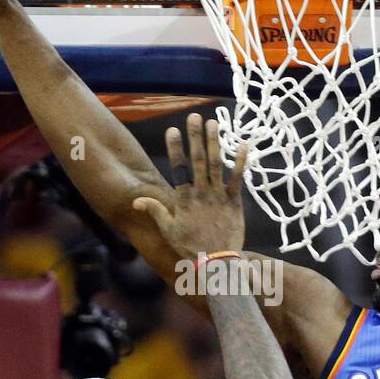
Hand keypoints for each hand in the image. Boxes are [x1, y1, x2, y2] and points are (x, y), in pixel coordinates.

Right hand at [133, 114, 246, 260]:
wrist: (217, 262)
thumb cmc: (190, 247)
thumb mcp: (168, 230)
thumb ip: (154, 211)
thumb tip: (136, 200)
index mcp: (184, 199)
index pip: (178, 168)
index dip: (175, 148)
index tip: (173, 130)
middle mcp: (201, 193)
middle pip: (197, 159)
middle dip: (195, 136)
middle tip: (194, 117)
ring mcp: (219, 196)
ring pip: (216, 164)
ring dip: (215, 142)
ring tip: (214, 123)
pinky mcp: (234, 202)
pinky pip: (238, 178)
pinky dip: (241, 161)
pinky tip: (243, 144)